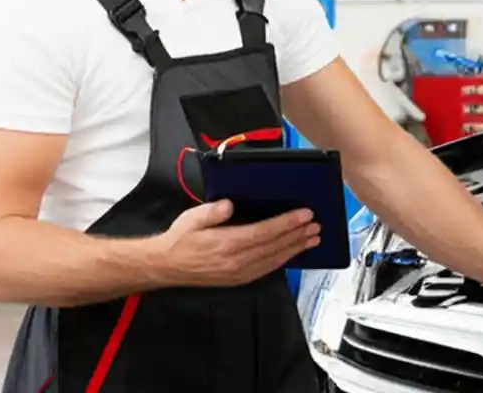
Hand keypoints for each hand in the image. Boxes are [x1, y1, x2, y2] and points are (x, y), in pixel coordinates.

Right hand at [153, 200, 319, 286]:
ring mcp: (239, 273)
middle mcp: (237, 261)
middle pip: (275, 246)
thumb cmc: (180, 240)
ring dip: (295, 248)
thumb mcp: (193, 218)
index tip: (305, 214)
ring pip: (274, 259)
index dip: (287, 223)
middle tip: (316, 226)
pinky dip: (282, 260)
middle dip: (298, 235)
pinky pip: (266, 269)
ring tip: (313, 239)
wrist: (166, 266)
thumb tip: (231, 204)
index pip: (265, 232)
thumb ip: (214, 211)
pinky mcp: (238, 279)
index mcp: (227, 244)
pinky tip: (292, 253)